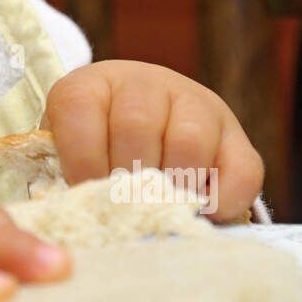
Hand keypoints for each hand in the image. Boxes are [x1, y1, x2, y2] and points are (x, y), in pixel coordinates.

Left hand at [40, 60, 263, 222]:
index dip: (79, 157)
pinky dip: (222, 200)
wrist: (144, 134)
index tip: (83, 192)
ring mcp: (194, 103)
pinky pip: (240, 169)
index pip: (79, 107)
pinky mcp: (234, 134)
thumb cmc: (96, 154)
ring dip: (172, 187)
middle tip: (123, 209)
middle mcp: (143, 83)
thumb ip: (62, 179)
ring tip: (159, 211)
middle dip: (127, 180)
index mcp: (92, 85)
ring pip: (188, 141)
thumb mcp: (68, 155)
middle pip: (136, 126)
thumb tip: (73, 218)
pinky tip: (200, 212)